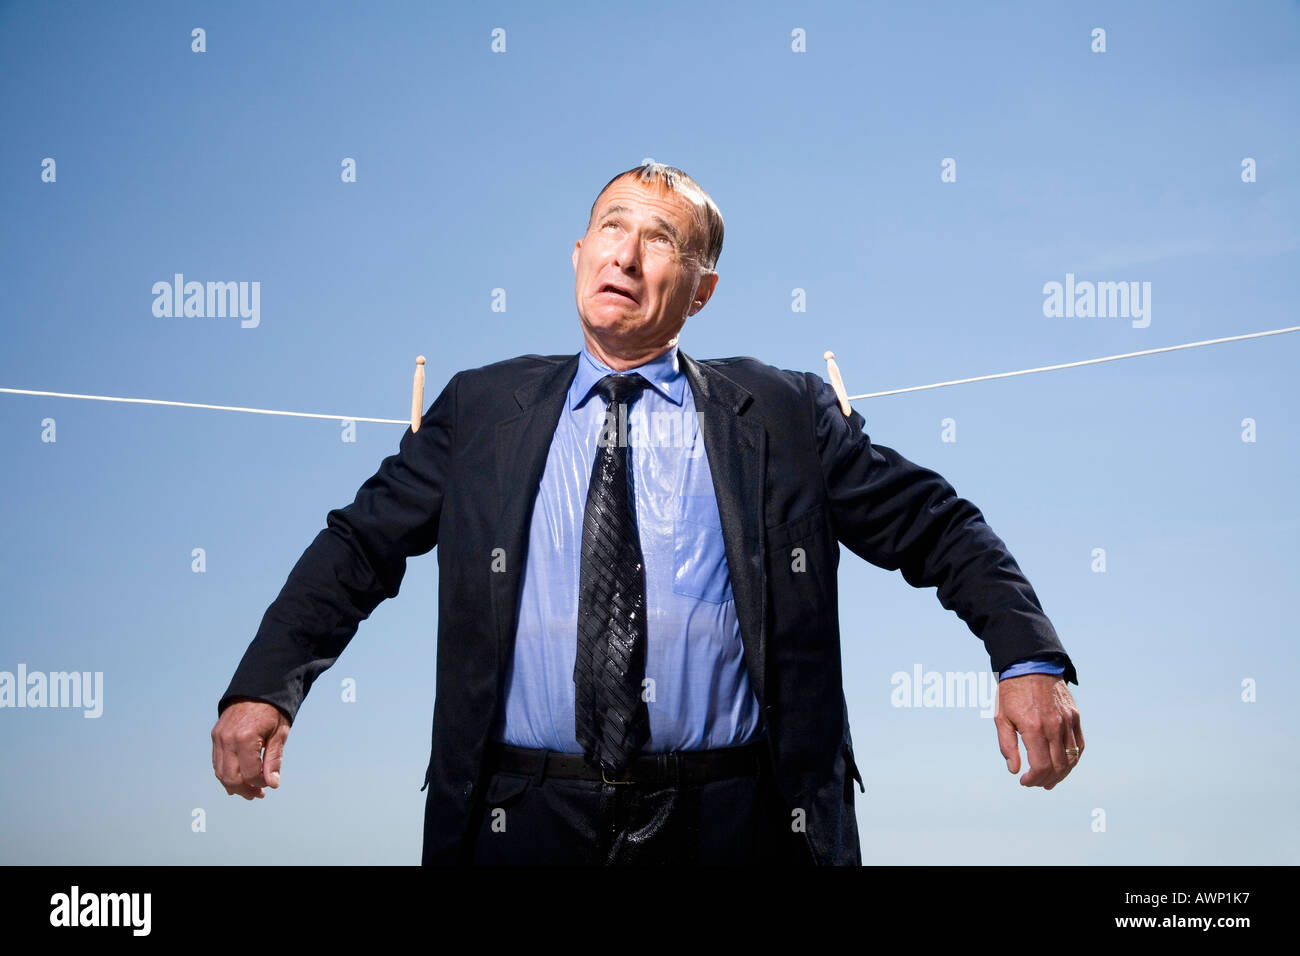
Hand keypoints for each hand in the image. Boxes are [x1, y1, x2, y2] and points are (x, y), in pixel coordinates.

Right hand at [211, 700, 290, 799]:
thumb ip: (273, 759)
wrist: (257, 688)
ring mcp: (218, 737)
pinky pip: (217, 762)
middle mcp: (227, 739)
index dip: (261, 783)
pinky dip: (225, 773)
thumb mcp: (279, 733)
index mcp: (246, 738)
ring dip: (233, 785)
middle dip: (244, 790)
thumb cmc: (272, 710)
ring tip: (249, 790)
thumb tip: (272, 783)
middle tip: (257, 795)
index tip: (270, 783)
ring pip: (220, 772)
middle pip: (231, 778)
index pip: (250, 773)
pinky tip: (237, 779)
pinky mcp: (215, 735)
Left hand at [994, 673, 1082, 789]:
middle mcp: (1054, 726)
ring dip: (1062, 774)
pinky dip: (1073, 759)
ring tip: (1050, 780)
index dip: (1034, 779)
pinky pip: (1079, 745)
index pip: (1041, 766)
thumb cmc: (1012, 691)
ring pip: (1071, 758)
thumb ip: (1007, 745)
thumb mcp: (1001, 717)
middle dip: (1046, 780)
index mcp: (1034, 727)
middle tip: (1035, 783)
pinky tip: (1063, 765)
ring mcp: (1068, 722)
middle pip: (1058, 766)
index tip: (1024, 781)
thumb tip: (1014, 770)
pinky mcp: (1075, 717)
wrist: (1030, 665)